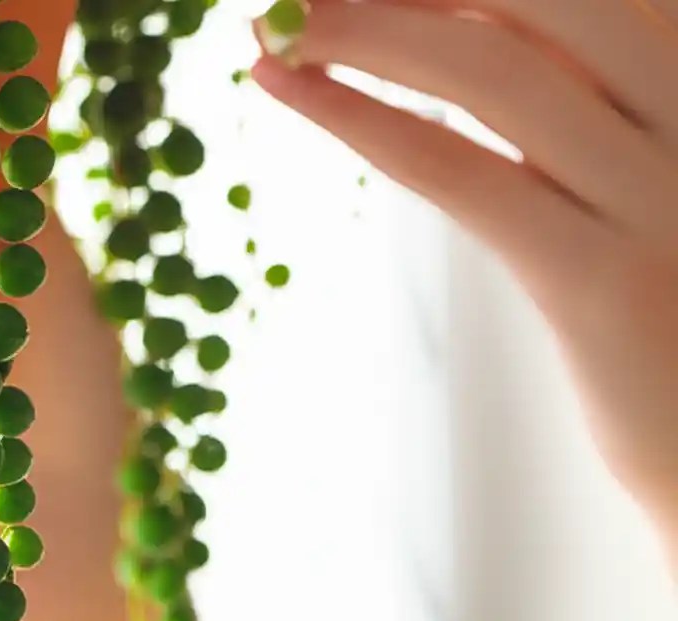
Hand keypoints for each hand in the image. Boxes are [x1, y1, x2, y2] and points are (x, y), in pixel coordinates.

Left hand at [252, 1, 677, 556]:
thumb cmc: (677, 303)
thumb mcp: (644, 175)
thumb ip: (584, 97)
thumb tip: (464, 31)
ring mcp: (663, 195)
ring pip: (491, 66)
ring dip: (362, 30)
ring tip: (272, 23)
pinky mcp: (603, 285)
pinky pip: (460, 172)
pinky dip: (358, 117)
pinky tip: (286, 86)